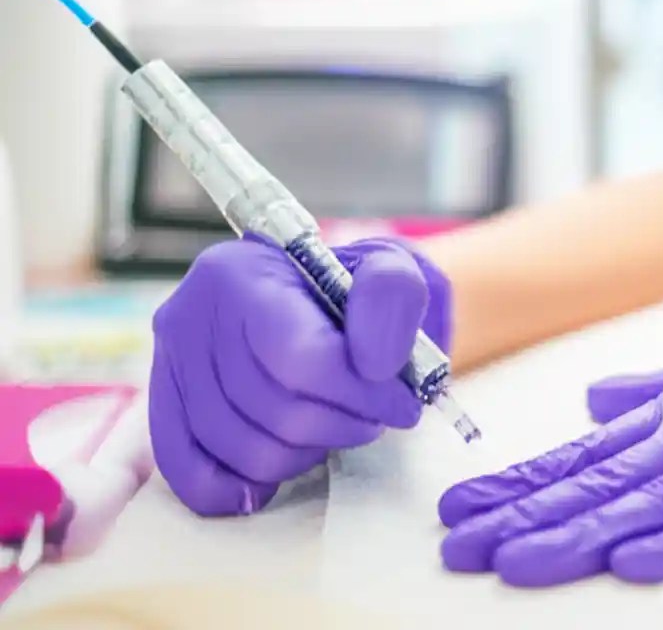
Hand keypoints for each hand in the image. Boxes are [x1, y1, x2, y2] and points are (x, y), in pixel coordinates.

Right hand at [149, 236, 450, 516]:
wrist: (324, 301)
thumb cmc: (357, 290)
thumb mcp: (394, 269)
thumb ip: (393, 296)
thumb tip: (373, 365)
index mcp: (240, 272)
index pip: (297, 356)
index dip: (361, 393)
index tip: (403, 404)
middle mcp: (188, 315)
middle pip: (272, 408)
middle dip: (342, 424)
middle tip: (375, 417)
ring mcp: (168, 368)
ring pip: (242, 449)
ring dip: (308, 453)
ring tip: (337, 427)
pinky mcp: (164, 414)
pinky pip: (192, 478)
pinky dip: (243, 489)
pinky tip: (282, 476)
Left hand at [437, 255, 662, 585]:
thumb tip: (596, 401)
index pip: (594, 452)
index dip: (526, 484)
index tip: (463, 512)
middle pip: (604, 477)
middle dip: (524, 515)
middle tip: (452, 546)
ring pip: (654, 496)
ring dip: (578, 530)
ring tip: (508, 560)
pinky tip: (631, 559)